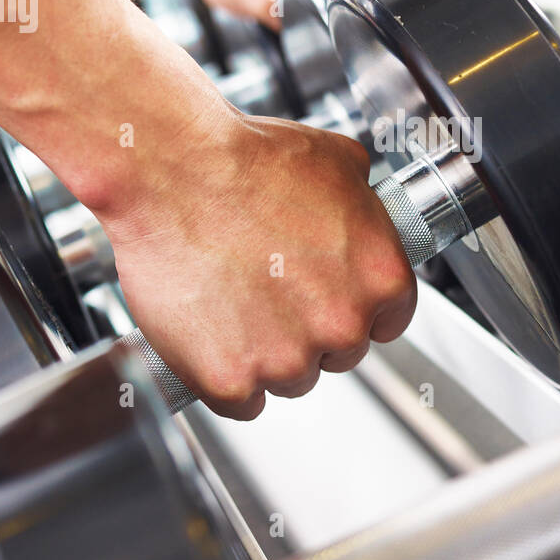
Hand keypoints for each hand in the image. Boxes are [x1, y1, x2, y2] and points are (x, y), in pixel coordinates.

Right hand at [96, 111, 415, 419]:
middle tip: (271, 291)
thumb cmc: (244, 158)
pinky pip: (240, 401)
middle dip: (310, 329)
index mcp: (381, 277)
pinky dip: (224, 376)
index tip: (329, 298)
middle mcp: (342, 324)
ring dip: (267, 354)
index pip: (387, 321)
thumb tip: (365, 217)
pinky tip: (212, 336)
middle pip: (338, 354)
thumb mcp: (337, 159)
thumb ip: (365, 205)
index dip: (355, 307)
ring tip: (235, 303)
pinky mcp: (229, 378)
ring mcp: (286, 358)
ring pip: (290, 380)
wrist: (172, 169)